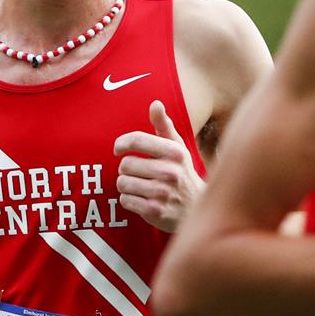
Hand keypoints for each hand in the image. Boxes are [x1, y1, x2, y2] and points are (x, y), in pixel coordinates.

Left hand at [112, 100, 203, 232]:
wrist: (196, 209)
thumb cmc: (182, 173)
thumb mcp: (177, 148)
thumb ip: (164, 126)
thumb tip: (155, 103)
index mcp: (175, 153)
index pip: (137, 140)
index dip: (121, 144)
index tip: (118, 149)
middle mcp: (171, 172)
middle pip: (125, 164)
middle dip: (126, 169)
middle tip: (137, 173)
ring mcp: (163, 193)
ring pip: (123, 183)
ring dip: (126, 185)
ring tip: (140, 186)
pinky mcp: (155, 211)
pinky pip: (125, 200)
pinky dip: (129, 200)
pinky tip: (141, 199)